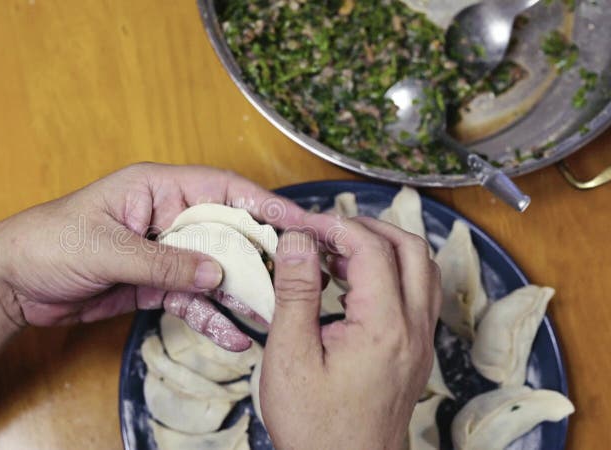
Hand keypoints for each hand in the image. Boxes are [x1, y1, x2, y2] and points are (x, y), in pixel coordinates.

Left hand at [0, 163, 305, 349]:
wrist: (13, 282)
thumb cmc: (49, 242)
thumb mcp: (108, 249)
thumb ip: (164, 262)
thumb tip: (217, 272)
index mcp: (157, 189)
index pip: (222, 189)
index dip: (262, 203)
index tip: (297, 223)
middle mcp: (166, 216)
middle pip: (225, 233)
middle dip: (256, 258)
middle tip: (289, 281)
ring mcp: (162, 252)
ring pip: (212, 271)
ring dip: (238, 294)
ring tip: (267, 316)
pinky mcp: (154, 284)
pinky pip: (190, 299)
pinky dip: (209, 316)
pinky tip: (231, 335)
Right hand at [259, 217, 441, 449]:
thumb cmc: (316, 426)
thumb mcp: (290, 356)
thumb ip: (297, 292)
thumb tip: (299, 241)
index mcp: (384, 326)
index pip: (372, 247)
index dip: (336, 226)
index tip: (305, 226)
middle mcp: (413, 329)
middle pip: (410, 248)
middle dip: (366, 227)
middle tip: (326, 231)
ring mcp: (421, 342)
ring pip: (421, 269)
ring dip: (385, 248)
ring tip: (339, 255)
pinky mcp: (417, 353)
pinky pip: (418, 295)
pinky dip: (392, 274)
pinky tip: (354, 287)